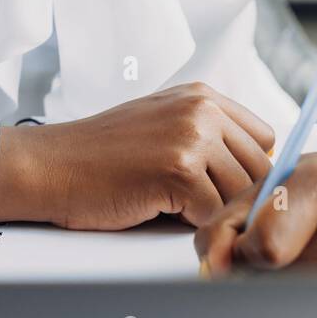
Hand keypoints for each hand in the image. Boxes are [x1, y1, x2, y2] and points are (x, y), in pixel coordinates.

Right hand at [0, 82, 274, 230]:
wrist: (53, 164)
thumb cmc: (103, 153)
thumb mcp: (162, 121)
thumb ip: (208, 132)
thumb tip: (263, 168)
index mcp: (201, 95)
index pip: (263, 139)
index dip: (246, 168)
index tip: (220, 183)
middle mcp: (201, 109)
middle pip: (258, 170)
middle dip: (233, 194)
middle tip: (192, 201)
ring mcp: (191, 136)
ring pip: (239, 194)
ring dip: (211, 209)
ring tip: (171, 201)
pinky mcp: (179, 169)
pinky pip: (212, 214)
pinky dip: (189, 223)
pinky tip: (158, 207)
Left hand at [195, 134, 316, 274]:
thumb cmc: (313, 185)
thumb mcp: (265, 189)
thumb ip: (225, 226)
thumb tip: (211, 271)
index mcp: (315, 180)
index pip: (266, 247)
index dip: (245, 254)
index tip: (245, 246)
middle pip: (288, 276)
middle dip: (268, 270)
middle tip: (275, 248)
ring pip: (308, 291)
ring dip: (294, 280)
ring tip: (305, 248)